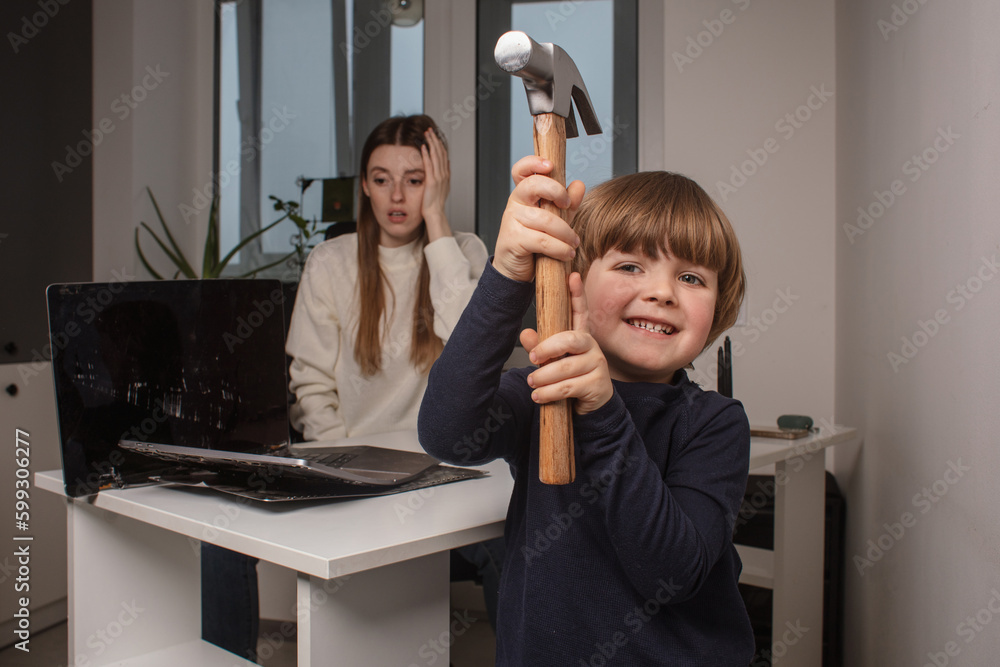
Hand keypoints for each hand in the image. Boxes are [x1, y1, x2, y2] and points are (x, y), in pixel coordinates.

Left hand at [421, 128, 451, 240]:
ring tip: (426, 134)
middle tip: (430, 130)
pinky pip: (429, 165)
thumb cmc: (434, 203)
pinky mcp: (431, 182)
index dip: (439, 144)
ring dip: (431, 143)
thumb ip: (442, 175)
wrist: (435, 213)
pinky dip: (426, 155)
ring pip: (435, 156)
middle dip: (435, 140)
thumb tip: (444, 165)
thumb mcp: (441, 187)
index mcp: (445, 175)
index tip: (434, 135)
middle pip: (440, 152)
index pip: (443, 155)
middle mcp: (443, 174)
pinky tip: (423, 147)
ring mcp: (438, 178)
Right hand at [492, 156, 584, 282]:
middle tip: (567, 205)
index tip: (550, 165)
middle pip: (533, 185)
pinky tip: (566, 253)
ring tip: (574, 243)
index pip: (521, 170)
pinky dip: (559, 248)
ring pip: (544, 219)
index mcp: (524, 194)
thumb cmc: (534, 242)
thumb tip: (578, 185)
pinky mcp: (512, 240)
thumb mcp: (555, 221)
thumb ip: (567, 204)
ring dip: (565, 233)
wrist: (516, 269)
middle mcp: (515, 203)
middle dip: (556, 191)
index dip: (533, 163)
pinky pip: (542, 240)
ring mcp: (511, 221)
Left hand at [519, 272, 612, 414]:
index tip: (572, 275)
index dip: (577, 294)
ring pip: (565, 368)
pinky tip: (539, 396)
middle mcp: (592, 347)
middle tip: (532, 358)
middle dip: (547, 349)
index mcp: (581, 337)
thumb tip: (525, 333)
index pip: (580, 311)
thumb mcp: (552, 362)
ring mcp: (597, 365)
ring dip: (543, 377)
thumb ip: (539, 347)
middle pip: (569, 340)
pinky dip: (549, 393)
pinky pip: (568, 387)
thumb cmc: (569, 378)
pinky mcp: (597, 385)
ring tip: (532, 383)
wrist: (588, 407)